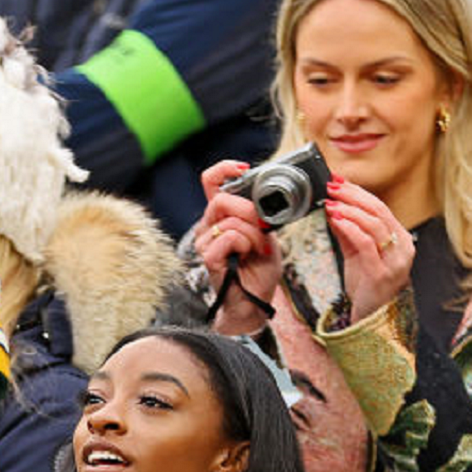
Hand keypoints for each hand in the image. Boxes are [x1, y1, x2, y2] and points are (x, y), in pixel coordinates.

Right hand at [195, 160, 282, 333]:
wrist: (254, 301)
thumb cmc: (259, 270)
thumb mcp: (267, 235)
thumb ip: (261, 216)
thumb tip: (264, 202)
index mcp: (221, 216)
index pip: (211, 181)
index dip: (225, 169)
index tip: (245, 169)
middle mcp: (208, 226)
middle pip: (220, 199)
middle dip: (249, 210)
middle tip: (264, 226)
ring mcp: (205, 242)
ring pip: (229, 221)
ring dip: (254, 234)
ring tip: (261, 249)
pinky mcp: (208, 256)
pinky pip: (229, 237)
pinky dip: (247, 244)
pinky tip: (250, 256)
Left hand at [321, 177, 412, 322]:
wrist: (371, 317)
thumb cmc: (366, 285)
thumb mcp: (356, 253)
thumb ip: (347, 232)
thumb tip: (333, 208)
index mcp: (399, 239)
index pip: (380, 207)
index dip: (358, 192)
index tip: (338, 181)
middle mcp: (402, 247)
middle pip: (378, 211)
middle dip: (352, 195)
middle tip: (332, 186)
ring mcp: (394, 261)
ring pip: (374, 224)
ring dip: (349, 209)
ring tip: (331, 202)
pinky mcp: (381, 273)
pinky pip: (366, 244)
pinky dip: (350, 228)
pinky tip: (337, 220)